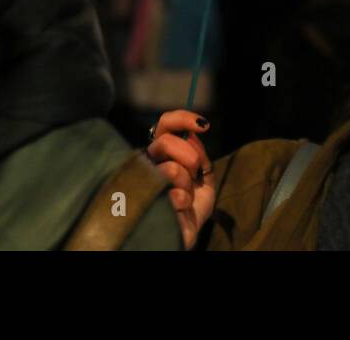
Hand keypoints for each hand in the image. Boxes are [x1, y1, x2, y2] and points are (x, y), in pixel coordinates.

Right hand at [146, 110, 214, 248]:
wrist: (186, 231)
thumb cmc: (192, 204)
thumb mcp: (204, 175)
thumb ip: (200, 154)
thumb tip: (193, 136)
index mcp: (162, 153)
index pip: (165, 125)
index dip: (182, 118)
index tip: (204, 125)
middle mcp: (149, 162)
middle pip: (165, 141)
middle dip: (189, 155)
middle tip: (195, 171)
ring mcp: (145, 181)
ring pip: (171, 168)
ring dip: (187, 183)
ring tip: (186, 195)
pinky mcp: (146, 201)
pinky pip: (173, 194)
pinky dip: (185, 201)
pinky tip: (181, 209)